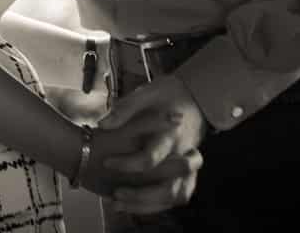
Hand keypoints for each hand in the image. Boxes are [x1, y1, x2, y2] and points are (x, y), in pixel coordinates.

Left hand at [98, 75, 207, 213]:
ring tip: (118, 204)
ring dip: (147, 205)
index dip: (127, 164)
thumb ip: (125, 109)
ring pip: (175, 197)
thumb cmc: (167, 95)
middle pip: (168, 188)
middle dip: (140, 196)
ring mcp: (189, 167)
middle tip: (115, 194)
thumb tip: (103, 124)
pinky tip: (131, 204)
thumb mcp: (146, 94)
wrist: (196, 97)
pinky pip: (177, 197)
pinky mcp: (188, 173)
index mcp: (171, 136)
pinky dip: (155, 205)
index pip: (150, 158)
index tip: (107, 162)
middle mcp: (183, 155)